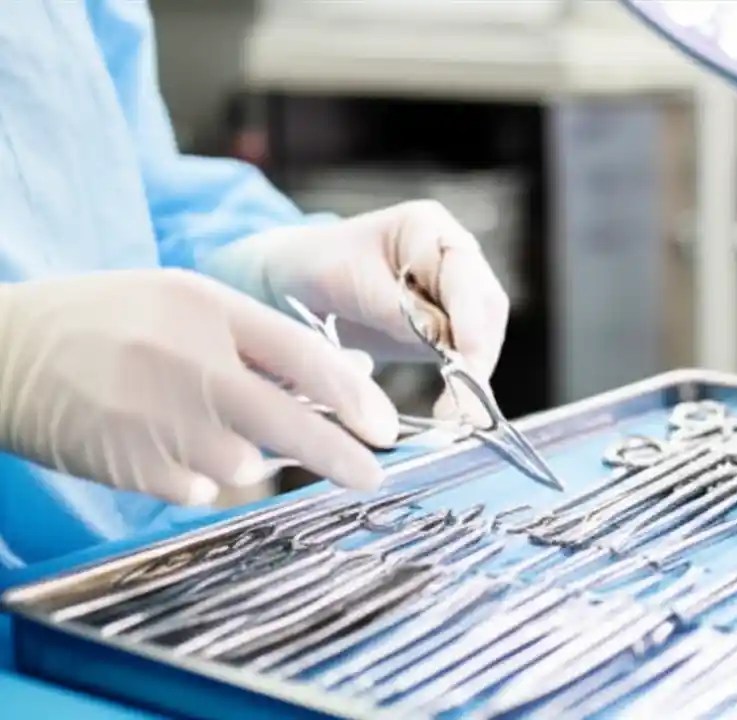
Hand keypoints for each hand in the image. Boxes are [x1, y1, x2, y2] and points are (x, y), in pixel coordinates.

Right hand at [0, 270, 399, 504]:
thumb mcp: (186, 305)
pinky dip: (195, 475)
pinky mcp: (129, 463)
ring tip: (193, 421)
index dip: (353, 397)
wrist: (1, 350)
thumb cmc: (106, 323)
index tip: (385, 427)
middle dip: (340, 455)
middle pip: (286, 421)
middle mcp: (185, 360)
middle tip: (372, 475)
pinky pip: (197, 489)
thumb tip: (351, 370)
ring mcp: (154, 415)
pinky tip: (159, 442)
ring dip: (242, 455)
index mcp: (205, 308)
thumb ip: (267, 340)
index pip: (302, 355)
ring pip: (243, 463)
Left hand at [204, 201, 509, 380]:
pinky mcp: (449, 326)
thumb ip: (397, 310)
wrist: (291, 281)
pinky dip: (463, 382)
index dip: (470, 317)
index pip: (464, 274)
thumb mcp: (346, 280)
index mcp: (427, 227)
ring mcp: (454, 292)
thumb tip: (445, 345)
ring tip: (457, 414)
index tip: (465, 357)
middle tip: (465, 403)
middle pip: (486, 305)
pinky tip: (451, 409)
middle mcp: (452, 256)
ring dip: (474, 374)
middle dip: (478, 354)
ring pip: (484, 333)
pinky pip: (467, 354)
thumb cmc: (314, 266)